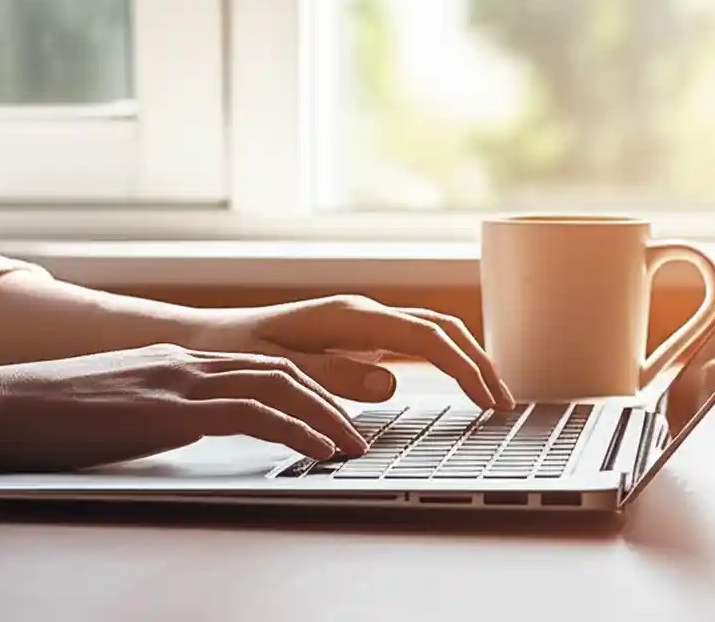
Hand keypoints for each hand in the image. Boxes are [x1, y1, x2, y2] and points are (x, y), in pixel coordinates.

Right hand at [0, 344, 369, 472]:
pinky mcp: (171, 408)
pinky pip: (251, 414)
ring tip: (352, 448)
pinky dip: (293, 430)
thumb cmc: (51, 417)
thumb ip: (162, 411)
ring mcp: (181, 380)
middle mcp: (188, 361)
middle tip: (359, 435)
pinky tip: (317, 450)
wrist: (3, 403)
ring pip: (278, 385)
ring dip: (325, 417)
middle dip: (330, 401)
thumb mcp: (122, 408)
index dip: (306, 388)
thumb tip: (189, 431)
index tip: (334, 414)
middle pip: (282, 370)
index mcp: (179, 361)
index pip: (260, 365)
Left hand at [183, 295, 514, 410]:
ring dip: (467, 358)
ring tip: (491, 395)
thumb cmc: (235, 354)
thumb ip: (331, 376)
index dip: (463, 369)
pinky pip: (416, 340)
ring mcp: (363, 320)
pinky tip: (456, 381)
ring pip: (433, 330)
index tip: (487, 401)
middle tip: (504, 404)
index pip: (425, 337)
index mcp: (349, 316)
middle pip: (441, 328)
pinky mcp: (359, 333)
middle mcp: (363, 311)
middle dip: (478, 362)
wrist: (210, 338)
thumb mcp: (277, 370)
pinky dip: (446, 358)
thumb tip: (388, 384)